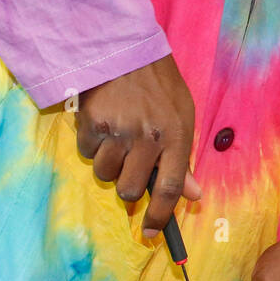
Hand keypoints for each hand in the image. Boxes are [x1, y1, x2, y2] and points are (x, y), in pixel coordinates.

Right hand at [76, 54, 200, 234]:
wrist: (124, 48)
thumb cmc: (160, 86)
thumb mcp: (183, 117)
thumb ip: (184, 158)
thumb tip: (193, 196)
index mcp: (177, 136)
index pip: (170, 188)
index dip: (160, 216)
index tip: (150, 233)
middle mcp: (148, 137)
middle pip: (131, 190)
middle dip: (129, 188)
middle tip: (131, 168)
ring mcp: (118, 131)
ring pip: (105, 174)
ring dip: (109, 165)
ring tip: (118, 138)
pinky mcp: (91, 122)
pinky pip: (86, 153)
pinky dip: (92, 146)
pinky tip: (103, 124)